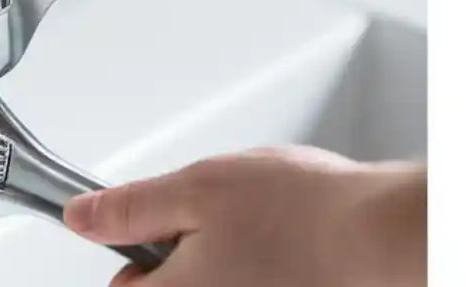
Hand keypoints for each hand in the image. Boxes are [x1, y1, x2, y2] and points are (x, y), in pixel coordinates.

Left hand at [63, 146, 426, 286]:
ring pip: (220, 286)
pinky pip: (260, 285)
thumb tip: (81, 218)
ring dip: (232, 261)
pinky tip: (292, 248)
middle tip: (225, 222)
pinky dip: (269, 269)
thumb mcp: (197, 188)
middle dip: (190, 255)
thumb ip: (130, 208)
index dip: (138, 251)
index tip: (162, 227)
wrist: (384, 237)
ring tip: (267, 231)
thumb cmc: (302, 214)